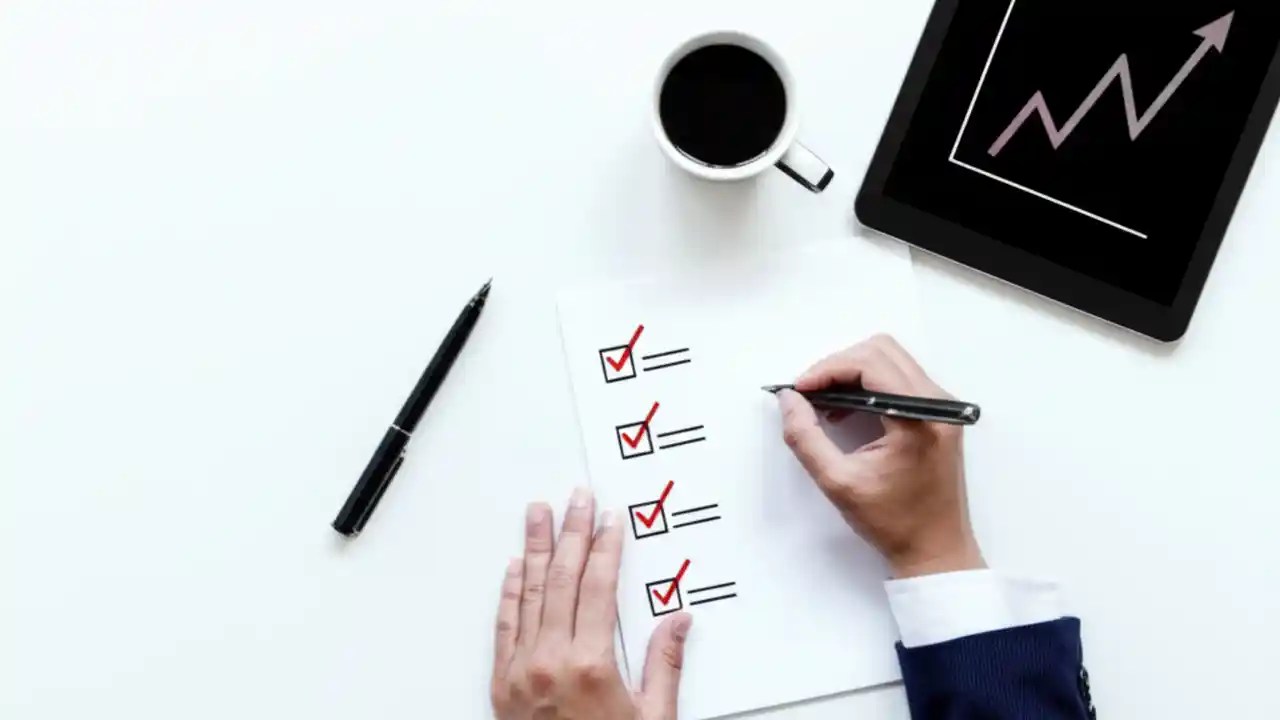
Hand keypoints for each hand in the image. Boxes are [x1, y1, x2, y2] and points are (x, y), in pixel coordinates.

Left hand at [491, 488, 693, 719]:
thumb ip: (664, 667)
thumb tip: (680, 622)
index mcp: (591, 665)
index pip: (599, 587)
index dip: (606, 548)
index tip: (610, 521)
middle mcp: (550, 661)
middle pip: (562, 580)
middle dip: (572, 533)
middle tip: (577, 499)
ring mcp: (521, 671)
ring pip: (528, 594)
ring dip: (535, 548)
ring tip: (539, 514)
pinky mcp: (502, 685)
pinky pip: (504, 626)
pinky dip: (509, 592)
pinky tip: (515, 566)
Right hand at [778, 335, 984, 578]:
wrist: (937, 550)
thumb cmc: (892, 523)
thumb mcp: (837, 483)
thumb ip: (805, 438)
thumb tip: (788, 400)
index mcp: (918, 419)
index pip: (870, 364)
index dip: (827, 369)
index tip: (799, 391)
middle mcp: (938, 404)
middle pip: (882, 350)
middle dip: (838, 366)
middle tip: (809, 395)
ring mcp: (943, 407)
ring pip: (891, 360)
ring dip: (852, 374)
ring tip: (824, 406)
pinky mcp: (940, 415)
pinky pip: (900, 379)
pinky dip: (869, 385)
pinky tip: (846, 413)